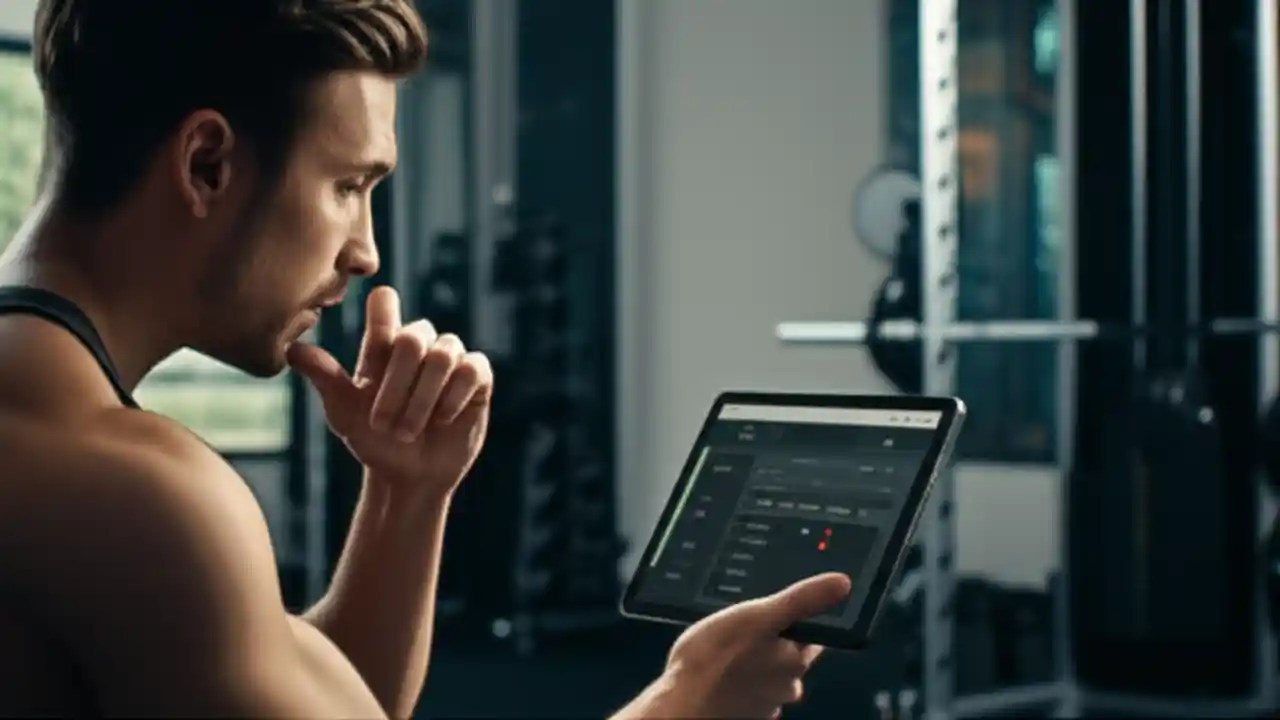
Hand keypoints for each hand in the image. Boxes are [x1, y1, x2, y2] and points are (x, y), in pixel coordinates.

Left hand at [286, 285, 493, 497]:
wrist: (407, 476)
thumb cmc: (373, 440)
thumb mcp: (343, 412)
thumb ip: (325, 378)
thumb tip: (292, 350)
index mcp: (384, 345)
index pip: (385, 306)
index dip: (384, 305)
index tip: (380, 304)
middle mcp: (419, 345)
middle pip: (413, 337)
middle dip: (397, 384)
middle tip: (383, 423)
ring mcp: (450, 359)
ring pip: (443, 355)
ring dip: (422, 398)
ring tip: (408, 432)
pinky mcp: (477, 377)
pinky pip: (472, 370)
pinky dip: (453, 397)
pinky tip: (441, 420)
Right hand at [649, 573, 851, 718]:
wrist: (682, 706)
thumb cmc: (715, 660)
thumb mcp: (758, 617)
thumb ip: (801, 600)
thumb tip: (842, 584)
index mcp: (795, 662)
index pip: (811, 635)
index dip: (799, 619)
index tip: (782, 608)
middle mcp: (786, 687)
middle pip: (788, 656)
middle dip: (773, 640)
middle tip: (749, 623)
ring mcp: (763, 704)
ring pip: (766, 674)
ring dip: (753, 661)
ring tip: (729, 645)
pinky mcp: (740, 713)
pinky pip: (745, 690)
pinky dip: (737, 679)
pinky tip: (719, 668)